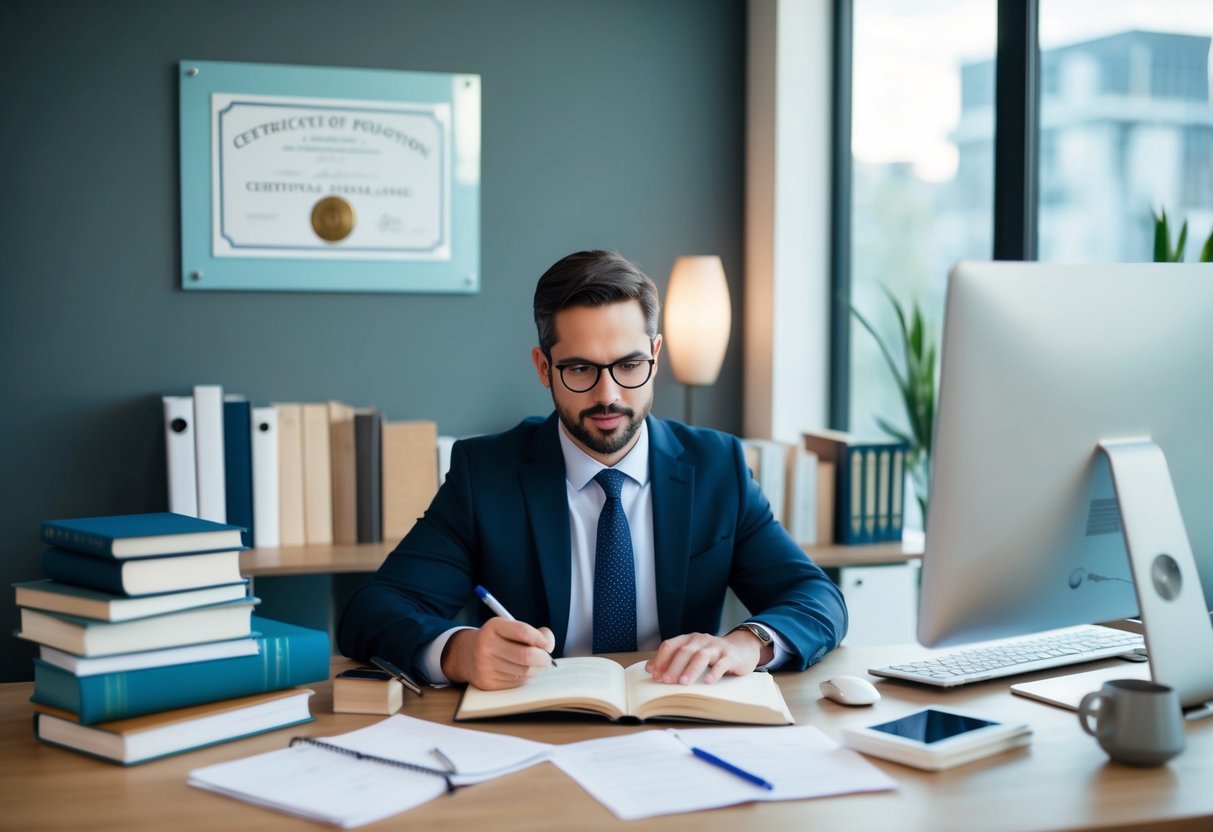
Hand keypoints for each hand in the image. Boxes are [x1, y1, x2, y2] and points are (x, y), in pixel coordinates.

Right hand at [441, 617, 555, 689]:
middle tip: (547, 658)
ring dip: (537, 670)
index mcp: (493, 627)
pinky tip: (523, 672)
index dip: (542, 639)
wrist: (466, 655)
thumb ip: (530, 632)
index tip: (548, 644)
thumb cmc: (495, 640)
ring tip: (536, 665)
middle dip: (544, 658)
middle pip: (526, 656)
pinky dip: (526, 677)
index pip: (523, 632)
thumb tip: (548, 643)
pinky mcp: (488, 683)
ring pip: (524, 672)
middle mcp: (486, 646)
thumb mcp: (507, 628)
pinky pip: (517, 683)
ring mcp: (485, 666)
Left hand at [644, 630, 764, 684]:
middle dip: (673, 666)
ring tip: (683, 682)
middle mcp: (701, 640)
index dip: (661, 660)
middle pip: (684, 651)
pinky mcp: (730, 656)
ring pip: (701, 656)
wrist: (741, 649)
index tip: (654, 675)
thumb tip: (650, 668)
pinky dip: (714, 672)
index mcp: (689, 639)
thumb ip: (672, 660)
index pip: (670, 646)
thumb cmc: (712, 655)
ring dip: (690, 669)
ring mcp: (716, 647)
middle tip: (665, 681)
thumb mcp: (692, 654)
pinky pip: (722, 664)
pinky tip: (708, 681)